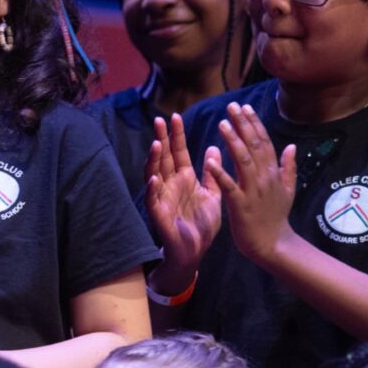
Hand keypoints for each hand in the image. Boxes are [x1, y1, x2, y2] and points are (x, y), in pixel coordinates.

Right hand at [145, 114, 220, 289]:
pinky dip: (153, 189)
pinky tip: (154, 178)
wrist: (195, 251)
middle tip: (160, 120)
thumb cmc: (202, 224)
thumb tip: (214, 148)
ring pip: (155, 174)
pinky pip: (153, 199)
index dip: (176, 135)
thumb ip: (212, 173)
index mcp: (184, 178)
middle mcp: (170, 184)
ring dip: (154, 160)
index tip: (175, 116)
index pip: (178, 152)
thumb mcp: (212, 195)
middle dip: (162, 140)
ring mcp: (162, 198)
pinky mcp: (158, 214)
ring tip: (156, 145)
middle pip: (164, 158)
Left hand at [204, 104, 296, 267]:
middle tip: (231, 106)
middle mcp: (265, 178)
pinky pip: (229, 186)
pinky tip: (210, 160)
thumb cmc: (275, 216)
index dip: (254, 124)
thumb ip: (288, 167)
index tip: (245, 107)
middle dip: (243, 125)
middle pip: (254, 146)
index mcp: (273, 173)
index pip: (264, 143)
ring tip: (222, 124)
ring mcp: (253, 191)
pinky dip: (220, 173)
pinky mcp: (241, 205)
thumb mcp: (287, 190)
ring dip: (233, 141)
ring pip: (243, 161)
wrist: (272, 244)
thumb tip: (292, 145)